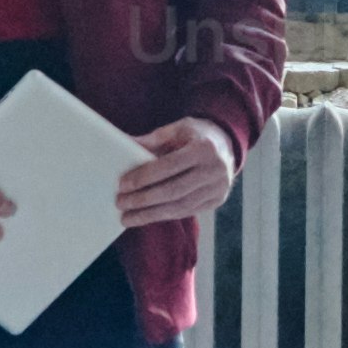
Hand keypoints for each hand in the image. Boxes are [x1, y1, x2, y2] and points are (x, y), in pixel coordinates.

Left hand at [111, 121, 242, 230]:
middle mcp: (215, 170)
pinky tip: (145, 217)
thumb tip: (123, 144)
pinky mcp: (217, 201)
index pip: (169, 166)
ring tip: (127, 217)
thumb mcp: (177, 130)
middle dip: (144, 200)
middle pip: (173, 191)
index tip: (123, 185)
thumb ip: (153, 140)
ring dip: (150, 215)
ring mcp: (218, 188)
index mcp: (204, 148)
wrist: (227, 145)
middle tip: (120, 203)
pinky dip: (163, 215)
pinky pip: (186, 212)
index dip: (144, 177)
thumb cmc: (197, 135)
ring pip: (180, 207)